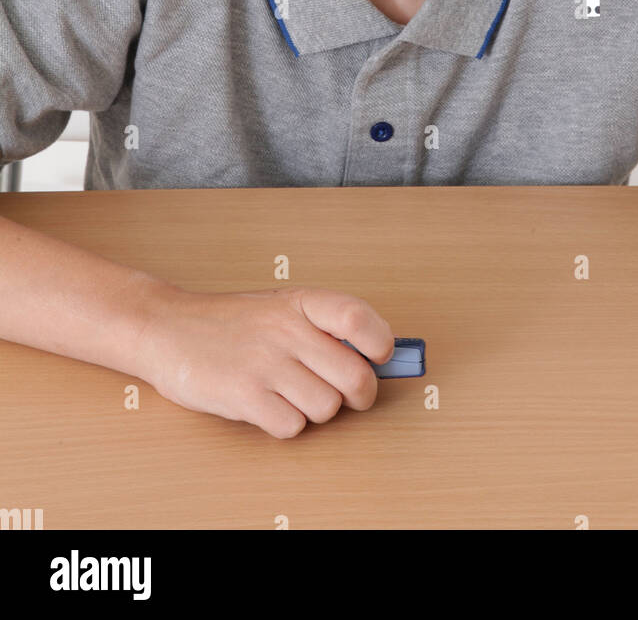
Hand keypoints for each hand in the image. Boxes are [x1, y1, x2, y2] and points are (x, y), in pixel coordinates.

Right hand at [135, 282, 393, 438]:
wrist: (166, 329)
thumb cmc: (231, 323)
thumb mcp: (280, 308)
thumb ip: (324, 327)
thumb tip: (376, 359)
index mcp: (300, 302)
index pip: (359, 318)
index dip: (380, 342)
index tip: (379, 356)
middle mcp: (287, 330)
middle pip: (355, 378)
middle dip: (358, 395)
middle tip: (345, 394)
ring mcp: (265, 363)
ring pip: (327, 408)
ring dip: (315, 410)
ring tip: (291, 394)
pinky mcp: (244, 396)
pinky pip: (293, 427)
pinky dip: (286, 424)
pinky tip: (268, 406)